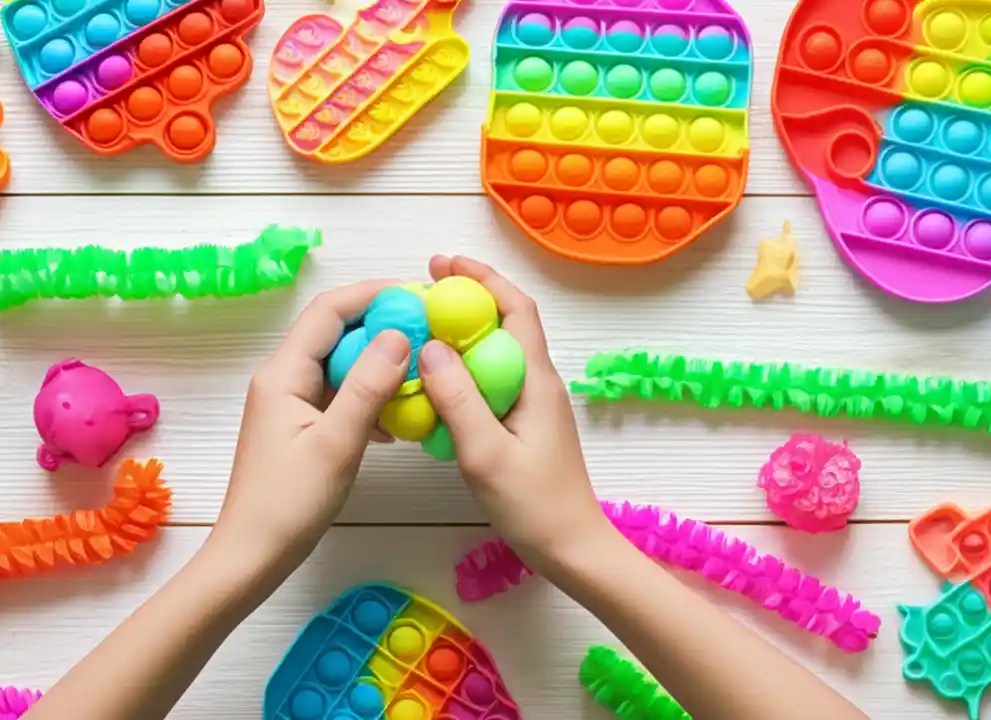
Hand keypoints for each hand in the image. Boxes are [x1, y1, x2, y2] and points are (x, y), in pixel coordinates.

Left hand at [214, 281, 410, 568]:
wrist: (252, 556)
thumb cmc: (289, 504)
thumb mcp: (338, 443)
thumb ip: (369, 386)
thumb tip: (399, 333)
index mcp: (283, 373)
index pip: (330, 310)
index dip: (374, 293)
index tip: (420, 294)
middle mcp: (282, 378)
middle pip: (336, 331)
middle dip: (382, 324)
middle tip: (431, 328)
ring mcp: (290, 403)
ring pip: (341, 364)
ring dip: (379, 362)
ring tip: (423, 368)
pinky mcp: (300, 427)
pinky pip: (339, 394)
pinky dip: (369, 395)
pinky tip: (398, 417)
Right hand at [418, 256, 613, 570]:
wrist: (572, 550)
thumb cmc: (534, 506)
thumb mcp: (485, 453)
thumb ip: (457, 399)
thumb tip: (428, 346)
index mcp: (535, 380)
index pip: (515, 309)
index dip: (482, 278)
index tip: (442, 263)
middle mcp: (536, 383)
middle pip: (503, 324)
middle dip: (464, 301)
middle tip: (418, 294)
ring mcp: (530, 404)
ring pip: (493, 354)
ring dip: (459, 336)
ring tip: (417, 331)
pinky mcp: (521, 425)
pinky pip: (488, 383)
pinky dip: (460, 372)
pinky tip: (432, 384)